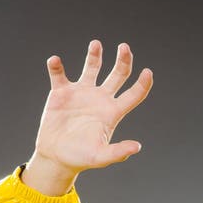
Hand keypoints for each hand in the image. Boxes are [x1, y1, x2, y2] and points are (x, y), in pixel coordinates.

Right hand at [23, 40, 152, 194]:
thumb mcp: (100, 157)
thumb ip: (118, 152)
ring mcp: (81, 93)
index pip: (134, 94)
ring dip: (95, 55)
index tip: (148, 72)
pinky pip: (59, 74)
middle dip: (123, 60)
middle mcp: (100, 99)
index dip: (143, 84)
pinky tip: (55, 62)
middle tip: (124, 47)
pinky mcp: (61, 92)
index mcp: (112, 112)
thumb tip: (137, 147)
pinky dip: (56, 67)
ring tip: (96, 44)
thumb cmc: (80, 158)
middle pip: (118, 74)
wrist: (56, 156)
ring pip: (92, 67)